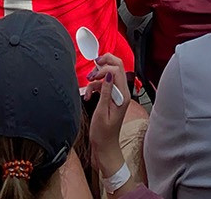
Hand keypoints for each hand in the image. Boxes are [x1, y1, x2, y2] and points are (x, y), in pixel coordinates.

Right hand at [87, 53, 131, 184]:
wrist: (105, 146)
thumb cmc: (103, 133)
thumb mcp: (102, 112)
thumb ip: (106, 91)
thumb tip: (108, 74)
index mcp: (123, 95)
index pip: (117, 70)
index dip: (104, 68)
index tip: (93, 77)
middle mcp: (123, 93)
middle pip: (116, 67)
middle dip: (102, 65)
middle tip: (91, 71)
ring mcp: (118, 94)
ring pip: (108, 74)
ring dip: (96, 78)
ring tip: (88, 87)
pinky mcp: (112, 96)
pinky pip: (104, 84)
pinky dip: (94, 86)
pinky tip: (89, 95)